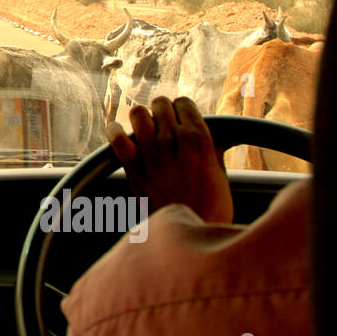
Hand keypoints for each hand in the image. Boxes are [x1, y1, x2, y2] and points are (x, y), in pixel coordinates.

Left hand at [105, 96, 233, 223]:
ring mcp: (150, 152)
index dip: (181, 109)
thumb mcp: (220, 173)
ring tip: (143, 129)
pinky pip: (116, 137)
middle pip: (159, 104)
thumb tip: (206, 137)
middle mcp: (173, 140)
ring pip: (137, 113)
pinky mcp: (133, 167)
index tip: (180, 117)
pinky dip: (115, 133)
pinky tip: (119, 135)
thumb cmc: (211, 209)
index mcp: (198, 138)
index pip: (184, 103)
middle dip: (161, 111)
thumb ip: (210, 149)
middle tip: (162, 124)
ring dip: (140, 119)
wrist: (190, 232)